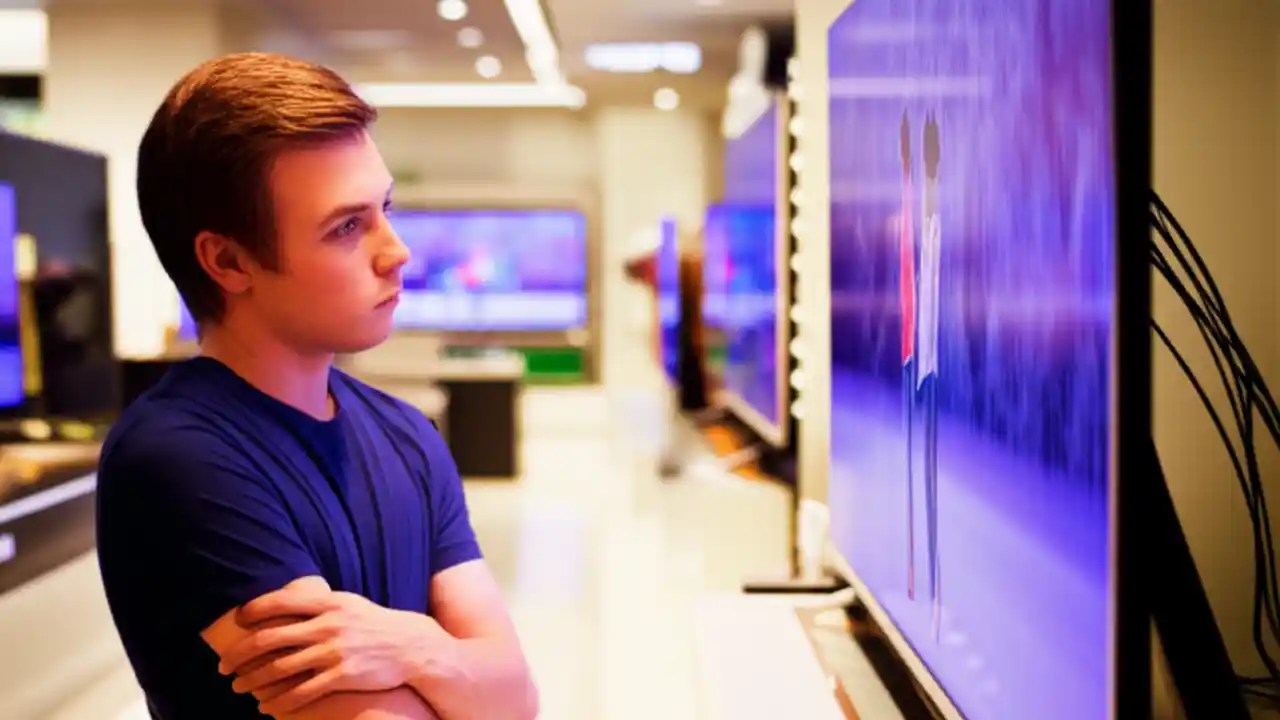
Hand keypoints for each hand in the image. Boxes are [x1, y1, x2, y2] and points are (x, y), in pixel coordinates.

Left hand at [218, 585, 451, 715]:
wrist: (411, 647)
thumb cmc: (375, 624)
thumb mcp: (348, 604)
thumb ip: (318, 604)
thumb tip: (284, 602)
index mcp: (328, 603)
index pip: (278, 603)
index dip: (251, 613)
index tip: (236, 624)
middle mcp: (327, 625)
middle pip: (269, 639)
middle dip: (239, 654)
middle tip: (223, 666)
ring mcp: (334, 652)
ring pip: (279, 668)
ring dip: (252, 681)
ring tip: (239, 687)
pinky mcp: (341, 676)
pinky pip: (300, 692)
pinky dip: (279, 701)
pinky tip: (267, 706)